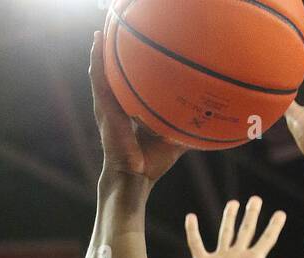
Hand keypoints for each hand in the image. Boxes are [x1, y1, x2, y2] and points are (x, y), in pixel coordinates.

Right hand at [89, 31, 184, 182]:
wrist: (135, 178)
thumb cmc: (151, 164)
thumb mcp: (172, 141)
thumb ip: (184, 130)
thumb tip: (207, 123)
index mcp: (130, 115)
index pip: (128, 89)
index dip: (128, 72)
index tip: (133, 53)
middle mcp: (116, 110)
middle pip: (111, 78)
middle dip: (109, 57)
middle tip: (110, 33)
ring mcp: (108, 110)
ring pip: (101, 76)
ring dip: (99, 54)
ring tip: (99, 34)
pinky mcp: (105, 112)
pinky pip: (99, 83)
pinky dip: (97, 65)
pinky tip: (96, 47)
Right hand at [185, 197, 303, 257]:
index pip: (267, 239)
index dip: (274, 226)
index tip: (281, 213)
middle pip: (246, 230)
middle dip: (251, 214)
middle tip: (256, 199)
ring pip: (225, 232)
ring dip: (229, 218)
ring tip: (233, 203)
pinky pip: (196, 243)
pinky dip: (192, 230)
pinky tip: (190, 217)